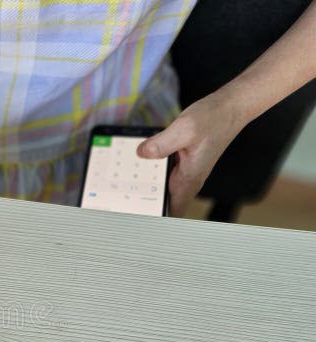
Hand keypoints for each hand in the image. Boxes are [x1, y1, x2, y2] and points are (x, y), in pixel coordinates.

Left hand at [137, 90, 244, 216]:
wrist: (230, 108)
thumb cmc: (214, 119)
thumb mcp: (184, 129)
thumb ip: (161, 144)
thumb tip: (142, 154)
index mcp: (189, 179)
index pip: (172, 212)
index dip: (155, 218)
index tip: (137, 216)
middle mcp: (188, 180)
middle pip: (164, 203)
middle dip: (145, 204)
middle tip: (125, 200)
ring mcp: (186, 172)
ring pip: (163, 190)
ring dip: (147, 189)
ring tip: (125, 186)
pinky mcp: (183, 163)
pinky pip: (164, 175)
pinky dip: (152, 174)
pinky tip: (139, 167)